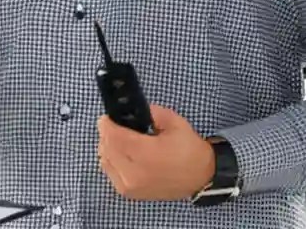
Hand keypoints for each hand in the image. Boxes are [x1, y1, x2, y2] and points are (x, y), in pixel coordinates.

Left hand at [97, 105, 215, 201]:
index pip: (113, 137)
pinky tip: (123, 155)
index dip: (106, 125)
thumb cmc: (189, 149)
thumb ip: (152, 112)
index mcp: (146, 154)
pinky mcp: (130, 193)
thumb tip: (134, 110)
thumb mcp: (174, 122)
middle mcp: (134, 173)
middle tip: (115, 126)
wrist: (201, 177)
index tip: (107, 118)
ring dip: (109, 148)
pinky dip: (112, 162)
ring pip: (105, 161)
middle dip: (107, 135)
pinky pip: (110, 173)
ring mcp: (130, 186)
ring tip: (120, 141)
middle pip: (106, 149)